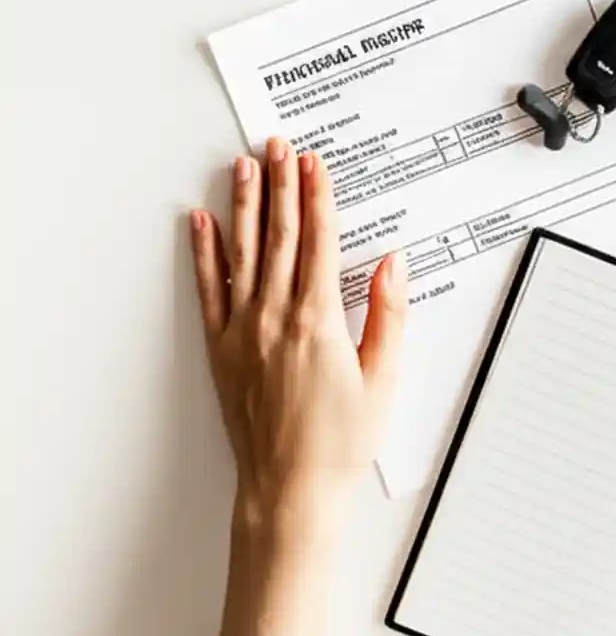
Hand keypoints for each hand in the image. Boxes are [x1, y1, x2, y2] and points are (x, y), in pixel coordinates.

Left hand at [189, 138, 405, 519]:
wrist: (292, 489)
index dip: (316, 198)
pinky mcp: (223, 351)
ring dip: (245, 206)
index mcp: (319, 321)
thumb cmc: (340, 442)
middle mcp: (276, 318)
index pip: (318, 242)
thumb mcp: (384, 378)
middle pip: (279, 237)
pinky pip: (210, 291)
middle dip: (281, 186)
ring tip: (243, 168)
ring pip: (243, 254)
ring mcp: (244, 332)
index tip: (314, 164)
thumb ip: (388, 315)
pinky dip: (205, 254)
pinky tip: (202, 224)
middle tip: (278, 147)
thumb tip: (393, 264)